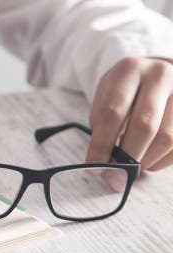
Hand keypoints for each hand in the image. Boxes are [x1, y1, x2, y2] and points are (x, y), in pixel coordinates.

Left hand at [87, 57, 172, 189]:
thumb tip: (109, 171)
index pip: (113, 112)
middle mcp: (160, 75)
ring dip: (147, 160)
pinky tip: (150, 161)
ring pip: (168, 137)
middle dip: (128, 156)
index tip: (95, 167)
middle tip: (117, 174)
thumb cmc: (124, 92)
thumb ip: (103, 130)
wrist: (154, 73)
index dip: (102, 144)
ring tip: (133, 167)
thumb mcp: (106, 99)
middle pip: (144, 125)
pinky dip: (162, 160)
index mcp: (129, 70)